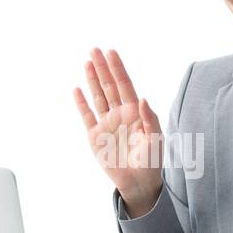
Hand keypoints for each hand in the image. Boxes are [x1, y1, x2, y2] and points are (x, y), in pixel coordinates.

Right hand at [73, 48, 162, 216]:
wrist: (139, 183)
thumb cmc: (151, 161)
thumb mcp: (155, 139)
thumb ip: (150, 118)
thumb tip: (143, 98)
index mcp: (136, 112)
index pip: (125, 85)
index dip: (118, 69)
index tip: (112, 52)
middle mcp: (120, 114)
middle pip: (109, 86)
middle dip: (102, 67)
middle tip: (94, 49)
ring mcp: (106, 124)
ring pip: (98, 96)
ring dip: (92, 79)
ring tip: (87, 62)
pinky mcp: (95, 137)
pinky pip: (87, 116)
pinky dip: (81, 103)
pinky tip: (77, 89)